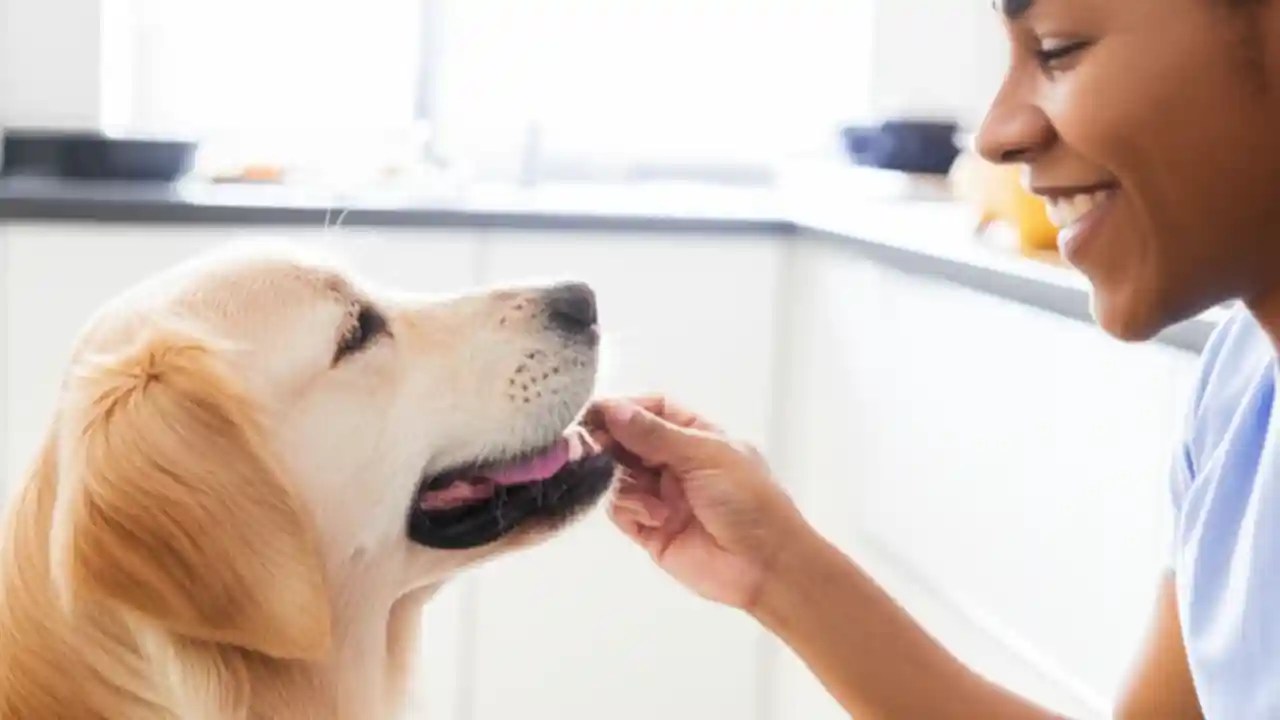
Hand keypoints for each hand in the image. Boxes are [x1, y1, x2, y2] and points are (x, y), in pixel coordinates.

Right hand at [589, 396, 811, 610]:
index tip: (595, 412)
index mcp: (696, 437)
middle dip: (611, 442)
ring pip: (620, 476)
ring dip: (621, 478)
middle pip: (629, 442)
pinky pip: (622, 510)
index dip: (624, 409)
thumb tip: (613, 408)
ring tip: (638, 487)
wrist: (766, 566)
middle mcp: (676, 464)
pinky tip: (653, 516)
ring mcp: (661, 497)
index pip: (652, 411)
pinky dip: (630, 508)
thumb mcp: (705, 455)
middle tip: (591, 445)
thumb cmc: (748, 500)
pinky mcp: (651, 531)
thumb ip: (655, 434)